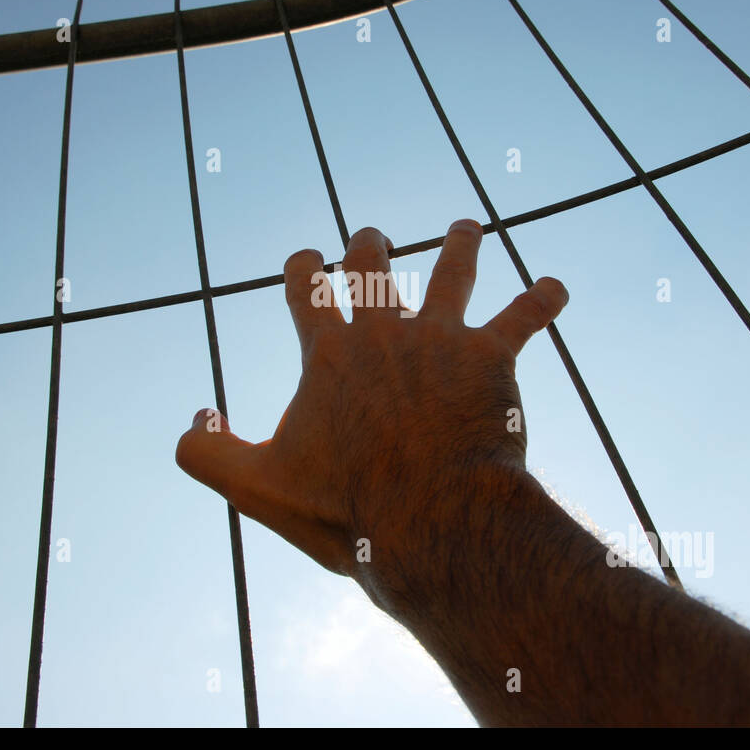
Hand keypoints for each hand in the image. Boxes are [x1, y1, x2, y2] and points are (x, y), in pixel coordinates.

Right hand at [175, 219, 568, 590]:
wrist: (432, 521)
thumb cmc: (344, 508)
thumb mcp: (255, 488)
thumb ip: (208, 454)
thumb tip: (193, 419)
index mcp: (328, 353)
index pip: (307, 289)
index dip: (302, 268)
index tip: (303, 259)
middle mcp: (383, 332)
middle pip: (372, 265)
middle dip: (368, 245)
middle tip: (371, 235)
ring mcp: (439, 339)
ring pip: (451, 272)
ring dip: (458, 246)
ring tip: (466, 228)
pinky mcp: (490, 359)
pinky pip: (522, 318)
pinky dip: (540, 300)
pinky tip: (556, 288)